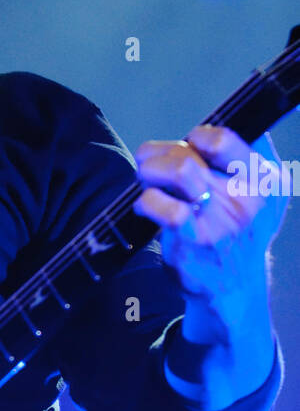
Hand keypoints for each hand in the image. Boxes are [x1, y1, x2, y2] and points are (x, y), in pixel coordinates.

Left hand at [133, 124, 287, 405]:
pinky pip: (159, 205)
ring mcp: (219, 221)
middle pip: (190, 154)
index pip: (224, 138)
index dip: (196, 136)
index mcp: (265, 179)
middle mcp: (246, 199)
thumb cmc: (241, 233)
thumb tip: (216, 123)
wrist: (236, 288)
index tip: (187, 144)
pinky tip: (146, 206)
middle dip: (159, 153)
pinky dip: (145, 200)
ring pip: (176, 172)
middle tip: (148, 161)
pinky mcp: (192, 240)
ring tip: (145, 178)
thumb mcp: (263, 194)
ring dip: (149, 171)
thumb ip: (249, 157)